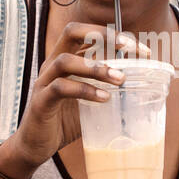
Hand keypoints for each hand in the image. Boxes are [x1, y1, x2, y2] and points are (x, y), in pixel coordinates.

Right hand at [11, 21, 149, 168]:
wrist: (35, 146)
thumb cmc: (64, 120)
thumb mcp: (90, 99)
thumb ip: (107, 88)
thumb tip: (141, 86)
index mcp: (65, 59)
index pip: (88, 33)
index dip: (116, 35)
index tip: (142, 51)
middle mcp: (52, 64)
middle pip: (72, 32)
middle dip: (104, 35)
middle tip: (130, 49)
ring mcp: (44, 81)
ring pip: (66, 60)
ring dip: (96, 67)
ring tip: (120, 78)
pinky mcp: (40, 102)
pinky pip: (61, 88)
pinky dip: (84, 90)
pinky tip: (103, 98)